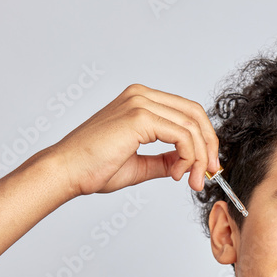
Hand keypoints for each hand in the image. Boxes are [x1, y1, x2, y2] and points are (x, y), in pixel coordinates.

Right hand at [39, 84, 219, 197]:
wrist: (66, 172)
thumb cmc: (91, 168)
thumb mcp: (139, 164)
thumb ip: (164, 160)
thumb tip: (186, 164)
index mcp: (140, 100)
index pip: (187, 111)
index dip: (204, 139)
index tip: (208, 166)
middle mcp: (141, 95)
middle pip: (195, 113)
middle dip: (209, 146)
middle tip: (211, 173)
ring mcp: (140, 102)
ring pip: (191, 126)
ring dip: (200, 158)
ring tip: (193, 181)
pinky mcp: (139, 116)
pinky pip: (181, 136)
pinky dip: (188, 157)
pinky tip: (178, 174)